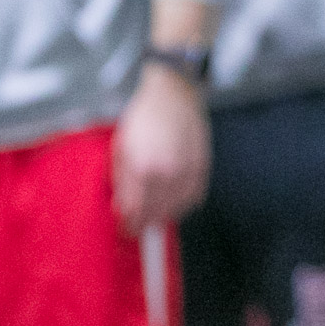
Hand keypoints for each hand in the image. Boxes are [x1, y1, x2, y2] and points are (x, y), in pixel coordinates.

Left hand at [112, 64, 209, 233]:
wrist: (173, 96)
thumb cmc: (144, 118)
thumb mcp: (122, 149)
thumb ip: (122, 182)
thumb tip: (123, 208)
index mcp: (143, 168)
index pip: (137, 211)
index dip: (131, 224)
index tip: (128, 229)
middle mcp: (168, 173)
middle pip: (158, 214)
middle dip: (147, 223)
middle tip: (140, 225)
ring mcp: (188, 171)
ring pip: (179, 208)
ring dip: (166, 214)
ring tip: (156, 211)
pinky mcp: (202, 167)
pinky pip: (195, 196)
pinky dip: (184, 203)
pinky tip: (174, 199)